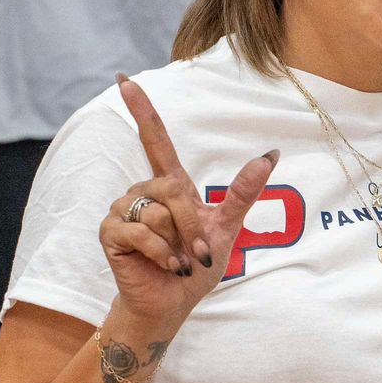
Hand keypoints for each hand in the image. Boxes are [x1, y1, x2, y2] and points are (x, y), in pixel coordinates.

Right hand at [100, 76, 277, 335]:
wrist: (172, 302)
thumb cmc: (196, 266)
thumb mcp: (227, 228)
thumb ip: (243, 193)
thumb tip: (271, 155)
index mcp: (170, 187)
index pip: (155, 141)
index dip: (142, 110)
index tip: (125, 80)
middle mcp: (144, 191)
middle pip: (172, 188)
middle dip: (193, 225)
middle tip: (199, 253)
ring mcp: (124, 210)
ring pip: (158, 211)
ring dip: (179, 242)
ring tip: (180, 260)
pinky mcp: (111, 231)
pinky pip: (142, 232)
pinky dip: (163, 253)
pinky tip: (166, 265)